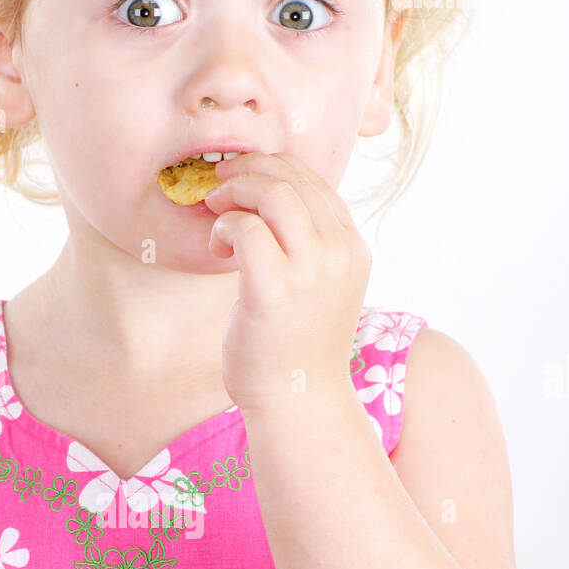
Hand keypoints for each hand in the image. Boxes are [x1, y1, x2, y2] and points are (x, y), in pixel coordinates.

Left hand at [202, 151, 370, 410]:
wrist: (298, 402)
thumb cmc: (295, 347)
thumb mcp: (317, 286)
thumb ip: (308, 246)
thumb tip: (267, 201)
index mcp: (352, 248)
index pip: (316, 180)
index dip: (273, 167)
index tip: (242, 177)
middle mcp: (339, 253)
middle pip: (292, 178)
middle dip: (247, 171)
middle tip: (219, 187)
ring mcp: (311, 271)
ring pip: (271, 194)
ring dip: (234, 194)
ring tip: (216, 214)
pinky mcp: (275, 290)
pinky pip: (245, 229)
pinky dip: (223, 229)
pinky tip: (218, 252)